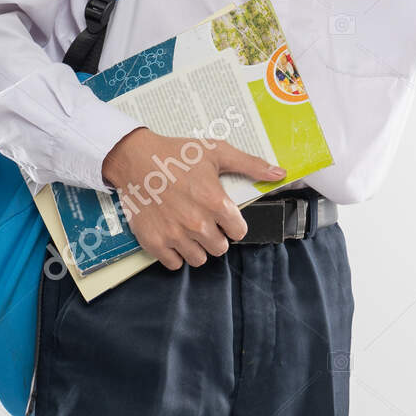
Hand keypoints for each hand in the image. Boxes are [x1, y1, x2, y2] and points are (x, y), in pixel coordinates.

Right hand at [100, 127, 285, 268]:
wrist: (135, 159)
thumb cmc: (177, 154)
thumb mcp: (217, 152)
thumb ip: (251, 164)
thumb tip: (280, 173)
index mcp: (215, 202)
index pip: (239, 231)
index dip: (233, 223)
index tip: (223, 216)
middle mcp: (197, 223)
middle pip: (220, 248)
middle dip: (216, 236)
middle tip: (204, 220)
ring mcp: (175, 235)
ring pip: (199, 259)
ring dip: (197, 246)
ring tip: (189, 228)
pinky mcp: (154, 242)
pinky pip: (174, 264)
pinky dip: (175, 254)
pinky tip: (174, 236)